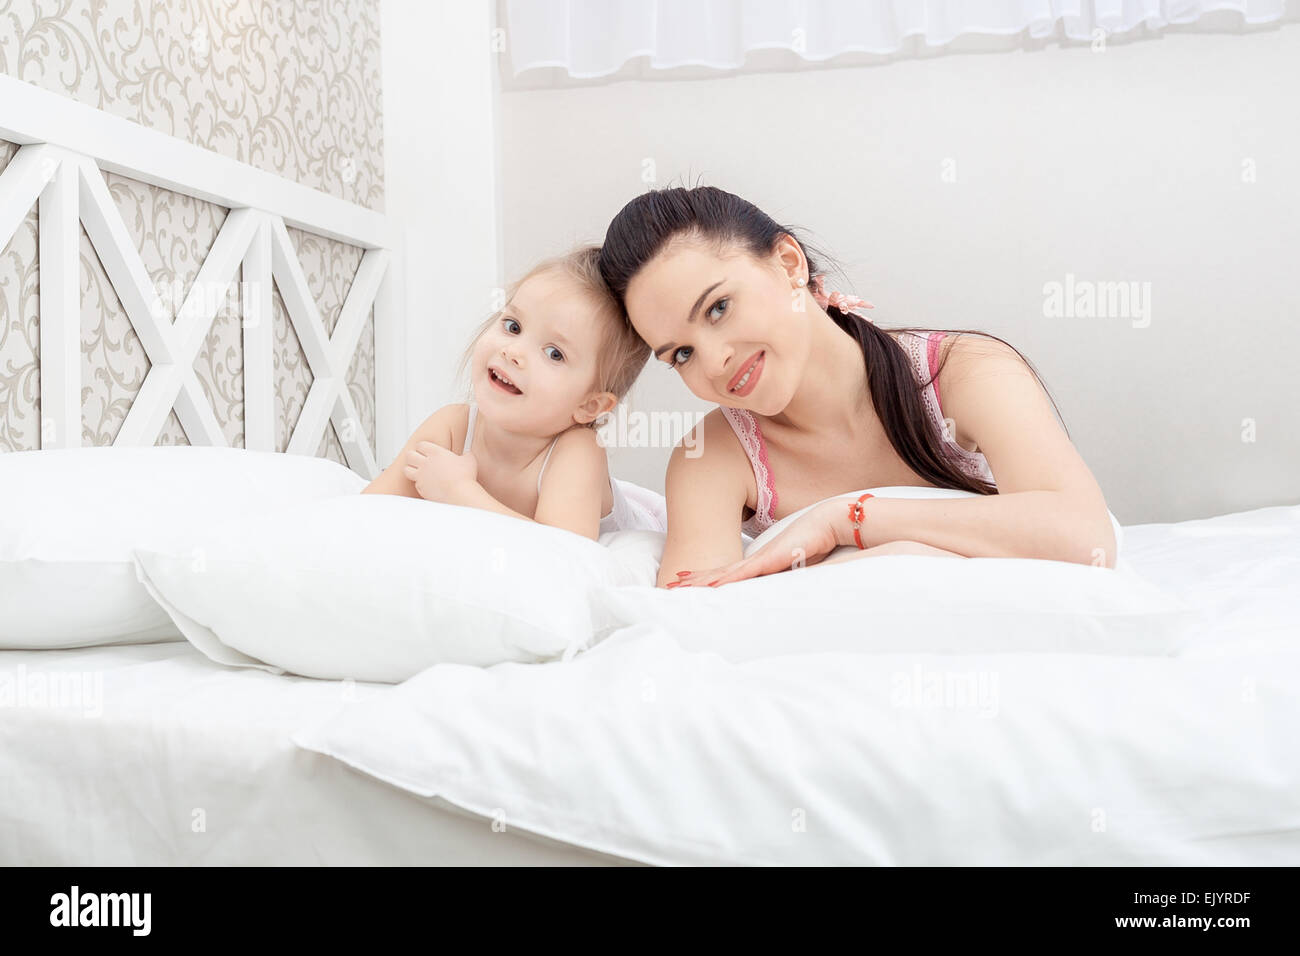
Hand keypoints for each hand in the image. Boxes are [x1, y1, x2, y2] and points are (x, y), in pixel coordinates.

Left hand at [402, 440, 477, 502]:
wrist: (459, 494)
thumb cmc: (464, 477)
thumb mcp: (469, 460)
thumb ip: (466, 455)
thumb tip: (467, 455)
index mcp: (436, 453)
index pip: (421, 445)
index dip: (422, 448)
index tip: (425, 450)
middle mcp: (425, 462)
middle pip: (410, 455)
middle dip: (413, 457)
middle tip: (417, 459)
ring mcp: (421, 476)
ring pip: (406, 469)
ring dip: (411, 469)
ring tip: (417, 471)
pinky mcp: (421, 488)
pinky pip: (415, 484)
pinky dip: (419, 484)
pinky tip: (426, 484)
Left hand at [670, 499, 842, 587]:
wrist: (829, 522)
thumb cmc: (817, 541)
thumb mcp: (798, 564)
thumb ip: (786, 574)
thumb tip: (780, 585)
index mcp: (762, 561)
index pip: (729, 573)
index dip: (709, 577)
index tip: (690, 581)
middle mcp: (757, 560)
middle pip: (720, 572)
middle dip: (696, 579)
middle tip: (672, 585)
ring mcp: (762, 559)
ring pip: (725, 573)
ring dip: (702, 581)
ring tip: (680, 585)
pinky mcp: (771, 560)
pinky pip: (745, 573)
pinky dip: (726, 580)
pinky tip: (711, 586)